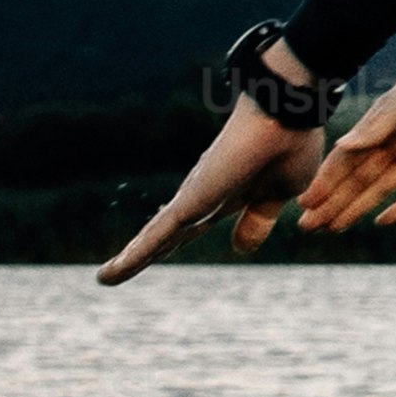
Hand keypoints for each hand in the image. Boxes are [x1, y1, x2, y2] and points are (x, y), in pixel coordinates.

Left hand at [101, 79, 325, 285]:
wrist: (287, 119)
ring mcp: (194, 198)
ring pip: (154, 238)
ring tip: (105, 277)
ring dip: (131, 259)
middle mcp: (204, 195)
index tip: (159, 250)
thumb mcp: (280, 193)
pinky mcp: (189, 202)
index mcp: (227, 194)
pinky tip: (112, 272)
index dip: (176, 240)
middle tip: (119, 268)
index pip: (194, 225)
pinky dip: (134, 257)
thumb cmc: (291, 145)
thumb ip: (259, 219)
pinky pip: (157, 236)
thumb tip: (240, 249)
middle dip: (145, 251)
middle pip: (166, 233)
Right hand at [291, 7, 395, 234]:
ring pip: (383, 188)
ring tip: (333, 228)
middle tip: (306, 227)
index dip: (324, 181)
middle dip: (332, 202)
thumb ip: (378, 123)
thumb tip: (342, 146)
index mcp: (385, 121)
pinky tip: (381, 222)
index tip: (303, 203)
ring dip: (357, 207)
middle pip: (358, 178)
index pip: (346, 158)